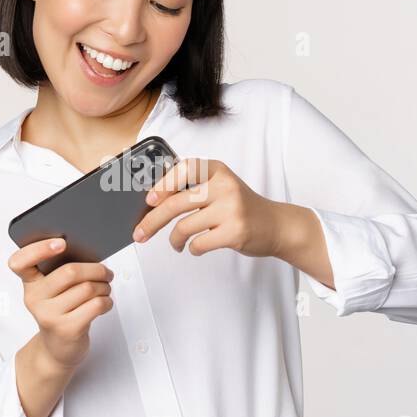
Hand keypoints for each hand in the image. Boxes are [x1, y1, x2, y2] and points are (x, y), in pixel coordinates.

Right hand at [7, 238, 114, 369]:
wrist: (58, 349)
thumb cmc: (61, 312)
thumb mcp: (54, 292)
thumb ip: (62, 272)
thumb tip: (91, 254)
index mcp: (30, 283)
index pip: (20, 262)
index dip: (38, 249)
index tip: (61, 243)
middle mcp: (34, 299)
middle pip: (70, 272)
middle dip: (96, 269)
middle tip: (106, 273)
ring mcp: (49, 315)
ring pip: (88, 288)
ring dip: (104, 287)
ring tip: (105, 289)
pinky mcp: (66, 329)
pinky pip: (96, 305)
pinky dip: (107, 301)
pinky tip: (104, 303)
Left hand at [132, 158, 285, 256]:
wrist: (276, 225)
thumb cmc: (241, 207)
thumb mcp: (221, 187)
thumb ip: (194, 187)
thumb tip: (153, 200)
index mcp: (218, 171)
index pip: (186, 168)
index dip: (164, 183)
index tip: (149, 200)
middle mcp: (225, 186)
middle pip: (177, 203)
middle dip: (153, 221)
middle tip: (140, 233)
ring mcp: (231, 209)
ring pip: (185, 226)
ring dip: (174, 239)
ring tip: (176, 243)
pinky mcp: (235, 232)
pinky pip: (199, 243)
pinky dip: (192, 248)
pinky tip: (195, 247)